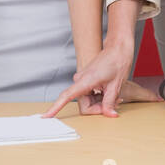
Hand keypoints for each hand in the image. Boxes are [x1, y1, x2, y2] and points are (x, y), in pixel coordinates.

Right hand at [43, 45, 157, 118]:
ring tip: (116, 96)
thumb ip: (110, 102)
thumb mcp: (116, 85)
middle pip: (84, 104)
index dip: (56, 107)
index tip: (46, 116)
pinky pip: (89, 95)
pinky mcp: (86, 80)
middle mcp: (80, 80)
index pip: (66, 96)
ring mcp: (82, 80)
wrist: (118, 48)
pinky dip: (100, 97)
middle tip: (115, 103)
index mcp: (85, 80)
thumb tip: (109, 114)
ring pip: (88, 101)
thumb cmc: (117, 61)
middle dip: (99, 108)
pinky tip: (110, 92)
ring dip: (101, 102)